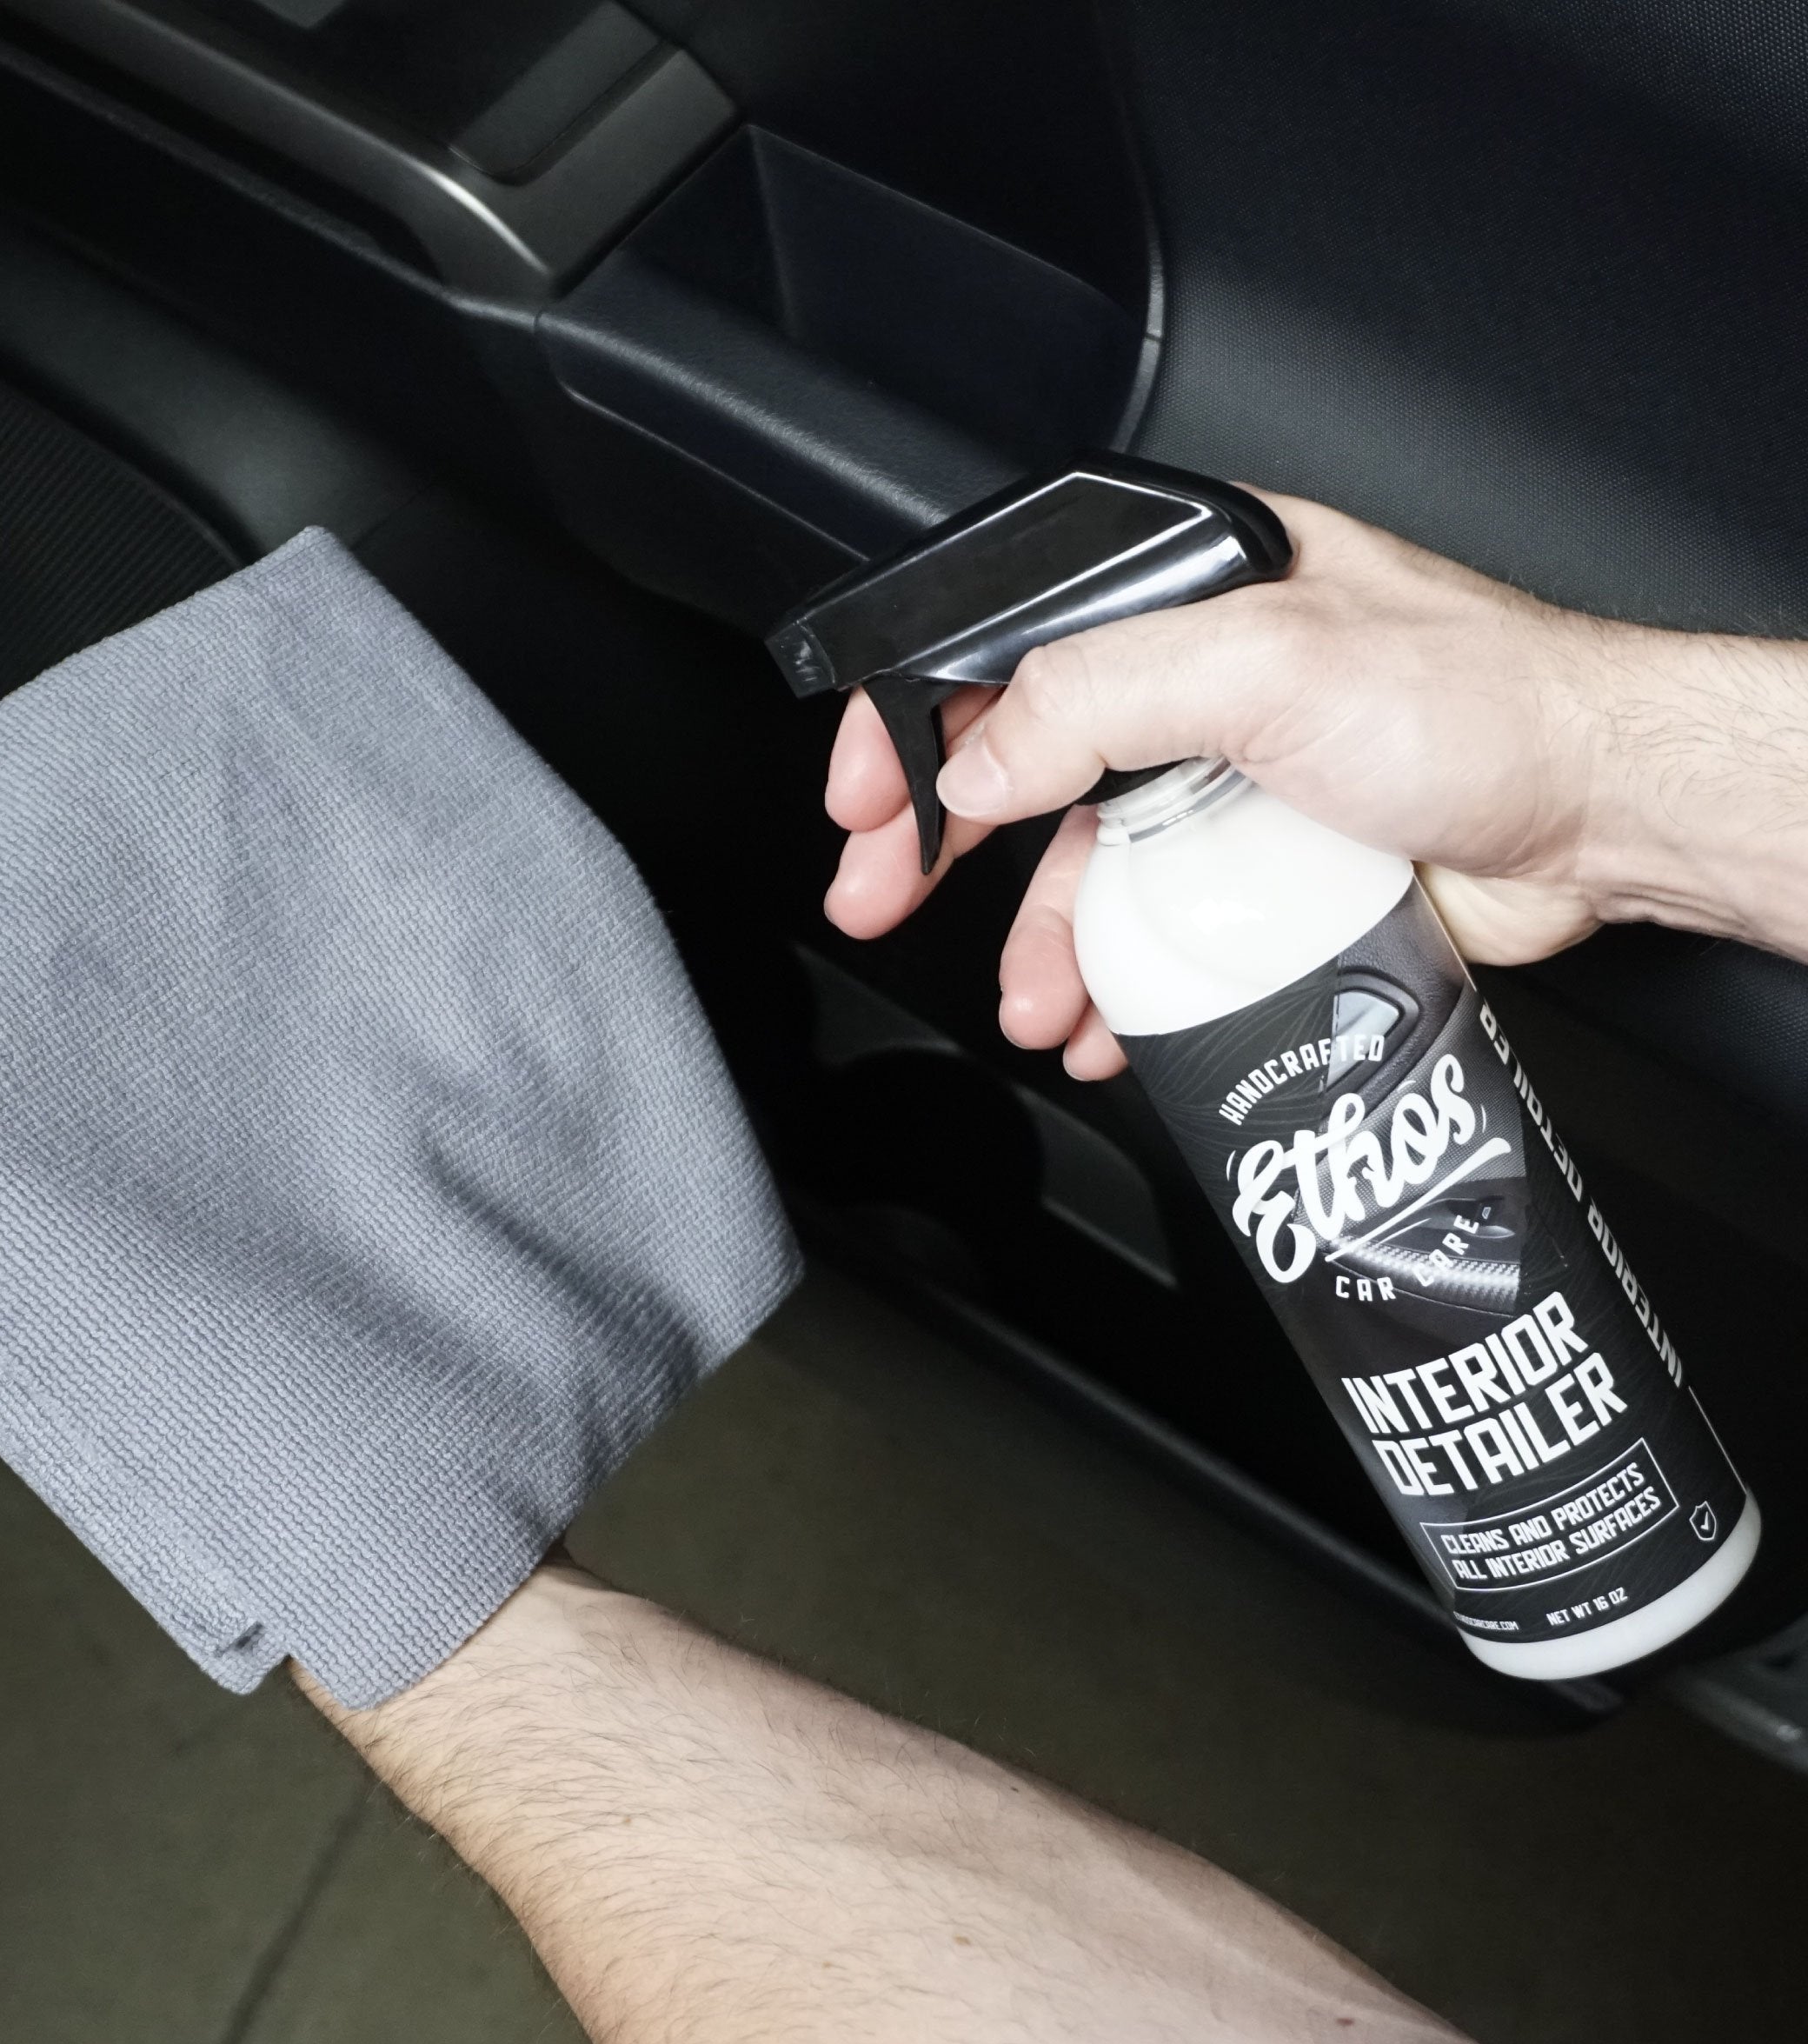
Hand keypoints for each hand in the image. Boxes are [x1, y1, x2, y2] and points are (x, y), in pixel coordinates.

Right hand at [822, 491, 1807, 1077]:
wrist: (1605, 816)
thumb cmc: (1484, 702)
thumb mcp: (1265, 667)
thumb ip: (1099, 701)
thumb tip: (981, 762)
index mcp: (1189, 593)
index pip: (1006, 641)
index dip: (918, 718)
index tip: (867, 795)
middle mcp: (1200, 681)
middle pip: (1024, 761)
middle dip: (940, 845)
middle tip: (879, 898)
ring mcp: (1230, 780)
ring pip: (1087, 865)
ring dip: (1040, 941)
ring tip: (1028, 1001)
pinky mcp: (1265, 870)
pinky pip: (1156, 931)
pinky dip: (1116, 985)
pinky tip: (1102, 1020)